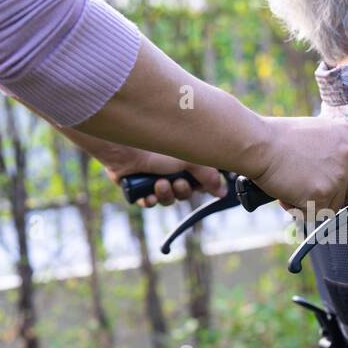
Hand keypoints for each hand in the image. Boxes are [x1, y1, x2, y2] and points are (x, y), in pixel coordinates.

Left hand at [103, 148, 226, 206]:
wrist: (123, 146)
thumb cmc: (157, 145)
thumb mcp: (189, 160)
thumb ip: (209, 176)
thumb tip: (223, 192)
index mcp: (183, 161)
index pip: (200, 182)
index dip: (200, 187)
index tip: (199, 186)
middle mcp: (169, 169)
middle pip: (184, 194)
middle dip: (182, 191)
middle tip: (177, 182)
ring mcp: (152, 178)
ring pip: (166, 200)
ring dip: (166, 195)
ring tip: (159, 184)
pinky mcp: (136, 186)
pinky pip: (148, 202)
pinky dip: (150, 200)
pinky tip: (148, 194)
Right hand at [250, 118, 347, 212]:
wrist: (260, 144)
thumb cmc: (283, 138)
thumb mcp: (323, 133)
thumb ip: (343, 149)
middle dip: (338, 195)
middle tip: (312, 182)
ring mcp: (338, 177)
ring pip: (336, 207)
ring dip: (317, 202)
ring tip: (297, 182)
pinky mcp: (322, 195)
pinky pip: (318, 214)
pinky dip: (302, 209)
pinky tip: (289, 191)